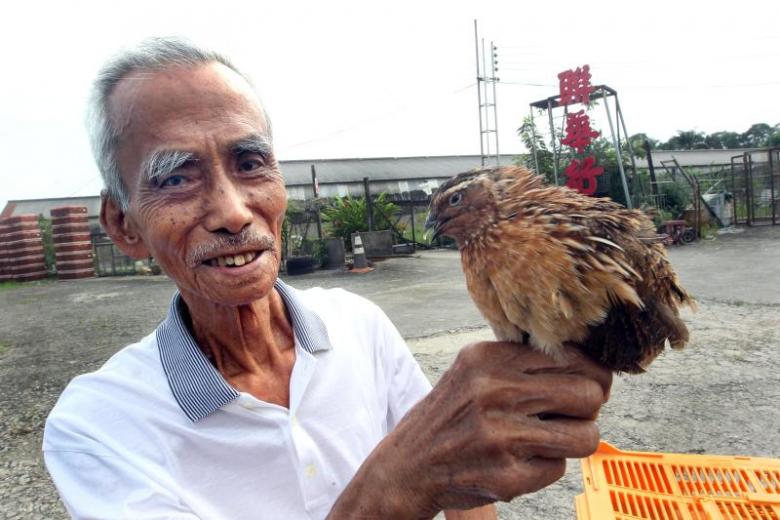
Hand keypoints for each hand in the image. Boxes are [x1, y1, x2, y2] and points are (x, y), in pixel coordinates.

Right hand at [328, 341, 611, 517]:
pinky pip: (560, 468)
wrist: (409, 465)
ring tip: (551, 438)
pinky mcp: (507, 475)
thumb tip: (593, 365)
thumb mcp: (474, 370)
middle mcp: (494, 391)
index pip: (573, 356)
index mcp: (488, 358)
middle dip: (588, 407)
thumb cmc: (452, 415)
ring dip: (575, 440)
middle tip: (571, 413)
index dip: (591, 374)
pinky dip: (545, 466)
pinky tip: (519, 459)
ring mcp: (501, 435)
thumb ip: (523, 362)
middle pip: (589, 393)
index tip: (587, 384)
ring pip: (585, 435)